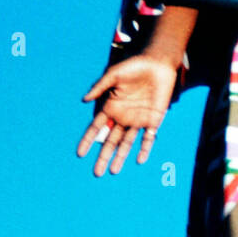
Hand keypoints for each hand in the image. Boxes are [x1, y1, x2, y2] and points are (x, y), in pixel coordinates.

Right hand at [76, 54, 178, 175]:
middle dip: (103, 156)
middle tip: (97, 172)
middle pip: (110, 140)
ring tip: (113, 171)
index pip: (97, 128)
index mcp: (111, 107)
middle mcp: (123, 117)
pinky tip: (139, 160)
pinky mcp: (153, 120)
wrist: (157, 64)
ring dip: (120, 157)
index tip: (80, 153)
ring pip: (127, 143)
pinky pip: (148, 138)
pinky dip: (144, 149)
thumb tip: (84, 100)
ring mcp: (138, 120)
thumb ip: (99, 87)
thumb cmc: (134, 66)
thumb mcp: (114, 75)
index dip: (88, 140)